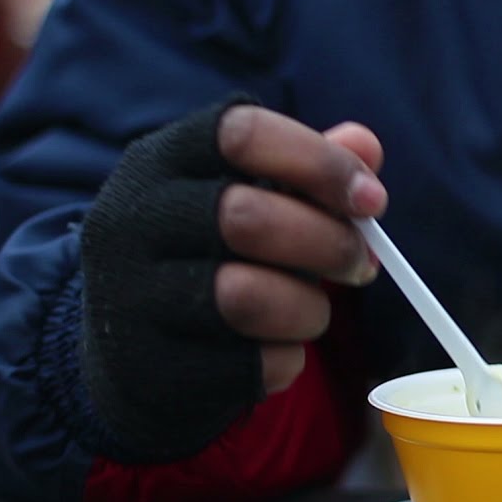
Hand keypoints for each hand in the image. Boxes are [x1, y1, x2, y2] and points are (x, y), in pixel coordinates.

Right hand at [78, 96, 387, 459]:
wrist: (129, 352)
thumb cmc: (205, 257)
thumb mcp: (245, 200)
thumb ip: (305, 171)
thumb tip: (365, 146)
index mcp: (161, 162)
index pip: (242, 134)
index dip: (321, 163)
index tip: (372, 200)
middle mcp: (134, 221)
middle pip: (247, 218)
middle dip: (328, 243)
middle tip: (361, 263)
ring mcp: (135, 297)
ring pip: (248, 297)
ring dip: (309, 307)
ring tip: (314, 311)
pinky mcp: (154, 368)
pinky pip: (251, 365)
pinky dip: (287, 358)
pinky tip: (277, 348)